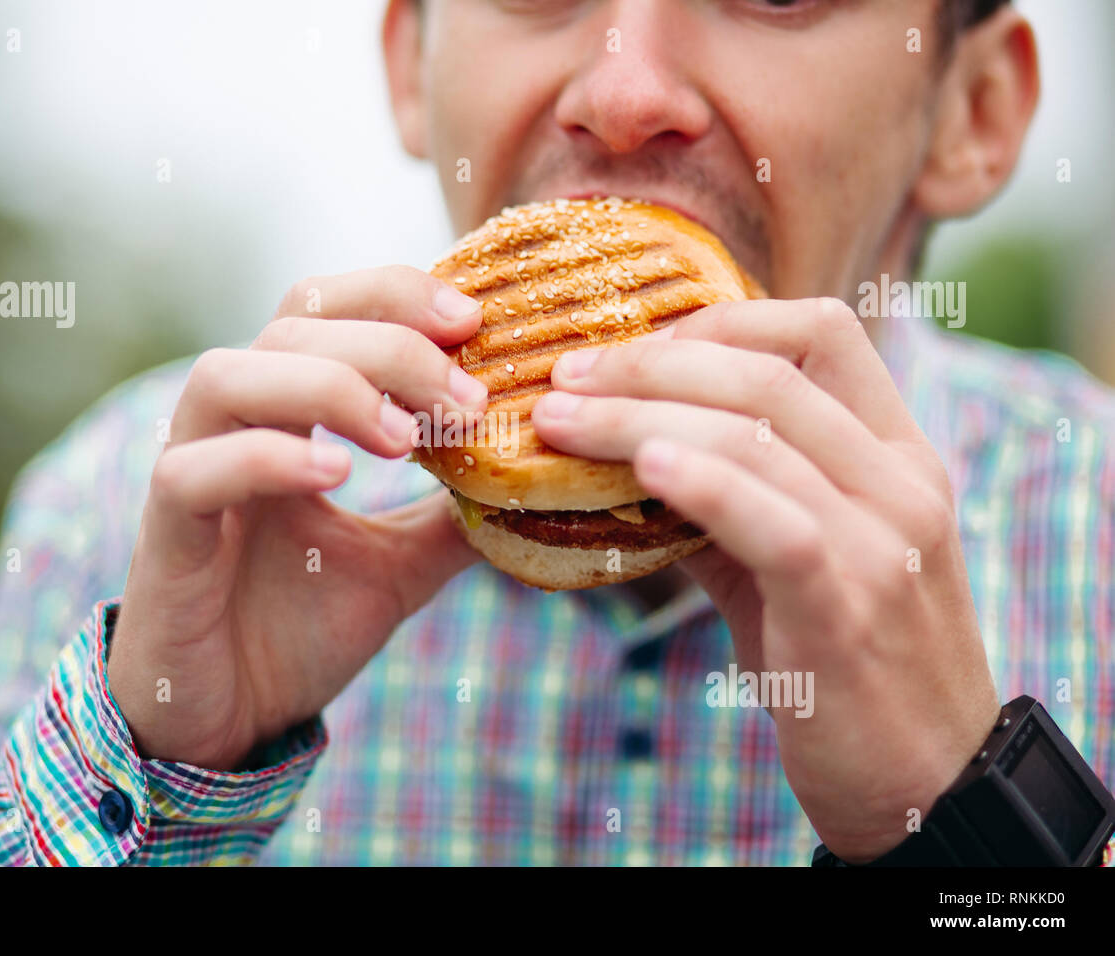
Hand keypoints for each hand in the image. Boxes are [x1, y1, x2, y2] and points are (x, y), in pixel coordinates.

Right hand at [109, 266, 486, 769]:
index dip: (394, 296)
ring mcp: (190, 473)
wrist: (230, 724)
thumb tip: (527, 484)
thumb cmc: (298, 633)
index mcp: (284, 418)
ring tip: (406, 441)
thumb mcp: (399, 568)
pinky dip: (266, 459)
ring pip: (228, 376)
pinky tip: (336, 476)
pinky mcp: (164, 537)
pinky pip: (194, 471)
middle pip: (290, 324)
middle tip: (464, 400)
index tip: (474, 323)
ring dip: (328, 387)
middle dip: (388, 344)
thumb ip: (450, 520)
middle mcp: (232, 428)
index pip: (325, 309)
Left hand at [532, 297, 999, 862]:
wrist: (924, 781)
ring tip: (559, 420)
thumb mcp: (794, 559)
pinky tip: (638, 468)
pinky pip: (771, 520)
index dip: (719, 321)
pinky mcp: (848, 606)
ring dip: (638, 417)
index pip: (821, 330)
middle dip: (651, 363)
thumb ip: (728, 498)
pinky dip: (700, 482)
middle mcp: (901, 481)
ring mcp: (884, 540)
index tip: (631, 348)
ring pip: (756, 435)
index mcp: (894, 453)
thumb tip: (624, 453)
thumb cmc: (846, 662)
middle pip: (768, 374)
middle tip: (566, 376)